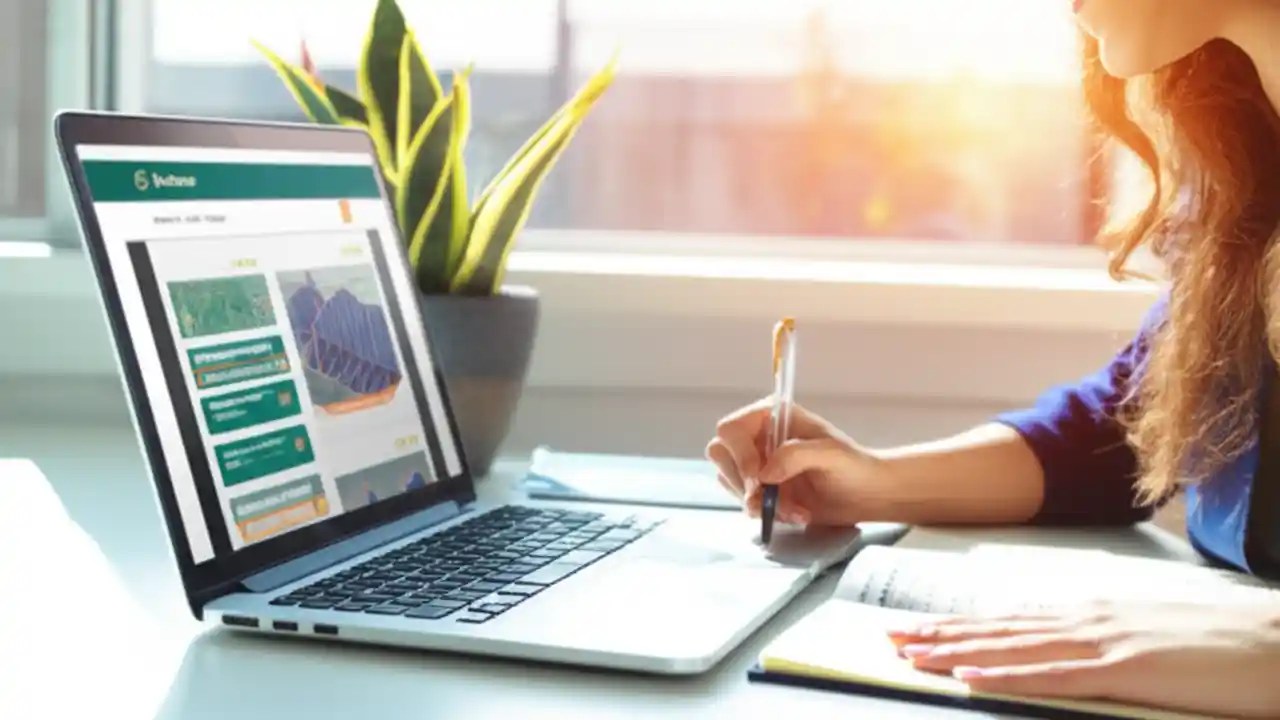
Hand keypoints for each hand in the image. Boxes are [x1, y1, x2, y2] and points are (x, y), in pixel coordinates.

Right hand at [704, 398, 887, 526]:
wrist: (867, 495)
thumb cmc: (855, 466)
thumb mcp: (831, 453)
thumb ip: (796, 455)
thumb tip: (764, 474)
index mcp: (772, 416)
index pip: (731, 429)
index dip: (739, 455)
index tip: (759, 480)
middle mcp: (759, 436)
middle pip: (721, 455)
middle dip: (744, 483)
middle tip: (770, 500)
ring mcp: (757, 463)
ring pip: (730, 482)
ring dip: (759, 502)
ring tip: (794, 509)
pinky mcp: (761, 489)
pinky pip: (745, 502)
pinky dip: (766, 513)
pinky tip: (794, 513)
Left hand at [888, 602, 1279, 717]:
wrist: (1277, 641)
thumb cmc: (1219, 644)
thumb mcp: (1147, 638)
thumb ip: (1103, 645)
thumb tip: (1064, 654)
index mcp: (1092, 614)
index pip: (1009, 621)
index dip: (959, 626)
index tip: (916, 629)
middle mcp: (1087, 620)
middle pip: (998, 630)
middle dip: (940, 635)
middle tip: (888, 638)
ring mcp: (1105, 643)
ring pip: (1013, 649)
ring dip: (957, 652)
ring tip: (910, 655)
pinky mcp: (1126, 669)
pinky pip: (1055, 676)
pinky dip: (1008, 676)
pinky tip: (972, 678)